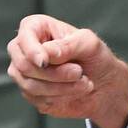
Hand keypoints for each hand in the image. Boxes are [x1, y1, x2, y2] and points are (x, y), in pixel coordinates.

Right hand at [7, 14, 127, 127]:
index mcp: (36, 28)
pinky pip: (37, 99)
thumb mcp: (88, 44)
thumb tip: (46, 53)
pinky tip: (75, 91)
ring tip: (85, 82)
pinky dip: (60, 98)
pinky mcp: (30, 93)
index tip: (44, 62)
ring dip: (61, 87)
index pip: (23, 37)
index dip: (32, 51)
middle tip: (79, 72)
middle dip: (54, 73)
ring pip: (29, 85)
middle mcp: (24, 49)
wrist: (104, 84)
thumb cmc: (95, 57)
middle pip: (24, 65)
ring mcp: (24, 73)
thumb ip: (67, 46)